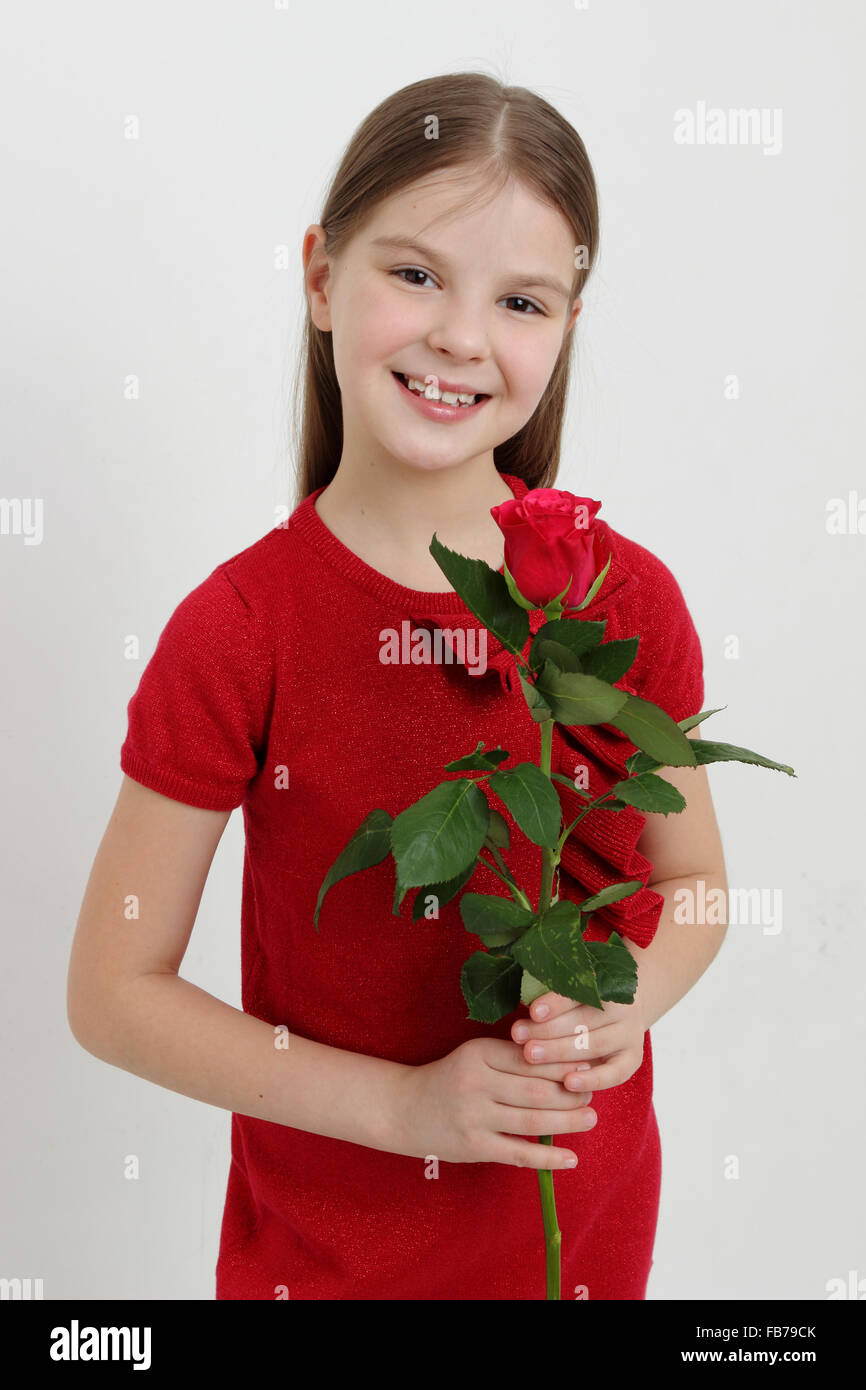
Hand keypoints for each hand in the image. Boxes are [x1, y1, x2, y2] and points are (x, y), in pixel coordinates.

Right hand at [391, 1036, 596, 1170]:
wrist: (403, 1109)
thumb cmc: (449, 1079)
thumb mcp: (474, 1056)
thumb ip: (510, 1057)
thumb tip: (565, 1061)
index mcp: (478, 1053)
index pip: (530, 1058)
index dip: (562, 1063)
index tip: (587, 1065)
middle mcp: (476, 1082)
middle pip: (536, 1088)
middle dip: (570, 1092)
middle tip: (592, 1094)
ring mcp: (474, 1116)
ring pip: (531, 1119)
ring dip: (567, 1121)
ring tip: (590, 1119)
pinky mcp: (473, 1146)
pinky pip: (517, 1153)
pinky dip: (547, 1157)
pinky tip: (570, 1159)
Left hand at [511, 990, 650, 1094]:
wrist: (622, 1012)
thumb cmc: (580, 1001)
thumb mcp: (569, 990)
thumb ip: (549, 994)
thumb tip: (520, 1003)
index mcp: (606, 984)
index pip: (579, 993)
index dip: (556, 1003)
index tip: (532, 1011)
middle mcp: (622, 1008)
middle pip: (585, 1020)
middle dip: (548, 1030)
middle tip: (519, 1036)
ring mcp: (629, 1034)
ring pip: (596, 1045)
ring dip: (561, 1052)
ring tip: (531, 1056)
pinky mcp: (632, 1059)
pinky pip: (615, 1073)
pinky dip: (593, 1080)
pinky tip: (568, 1084)